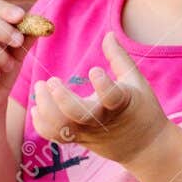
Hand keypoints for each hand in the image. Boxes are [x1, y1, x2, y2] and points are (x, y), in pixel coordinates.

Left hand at [31, 31, 170, 165]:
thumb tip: (108, 34)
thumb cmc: (142, 109)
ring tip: (40, 87)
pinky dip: (41, 124)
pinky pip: (55, 137)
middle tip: (51, 81)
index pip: (112, 97)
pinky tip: (37, 108)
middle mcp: (102, 120)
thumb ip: (119, 58)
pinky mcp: (79, 140)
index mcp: (121, 104)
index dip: (103, 85)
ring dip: (46, 109)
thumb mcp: (136, 81)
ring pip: (61, 128)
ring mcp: (89, 132)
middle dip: (61, 98)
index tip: (94, 70)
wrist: (145, 147)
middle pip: (78, 115)